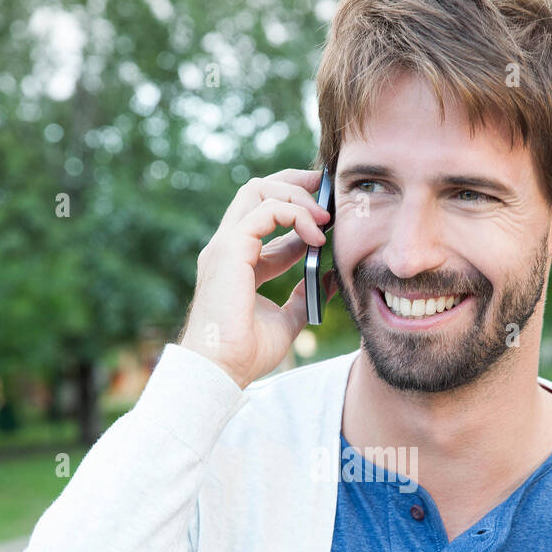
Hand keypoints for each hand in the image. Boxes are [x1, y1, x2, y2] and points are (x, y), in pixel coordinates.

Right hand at [178, 167, 334, 387]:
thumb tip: (329, 279)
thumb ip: (305, 296)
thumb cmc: (246, 352)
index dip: (299, 213)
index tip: (328, 218)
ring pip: (258, 190)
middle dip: (294, 183)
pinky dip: (295, 214)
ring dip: (297, 196)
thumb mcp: (288, 320)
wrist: (222, 369)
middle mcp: (228, 246)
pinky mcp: (230, 248)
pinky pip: (266, 210)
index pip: (266, 219)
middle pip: (257, 191)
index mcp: (237, 261)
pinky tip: (316, 236)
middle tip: (327, 189)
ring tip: (325, 218)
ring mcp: (226, 245)